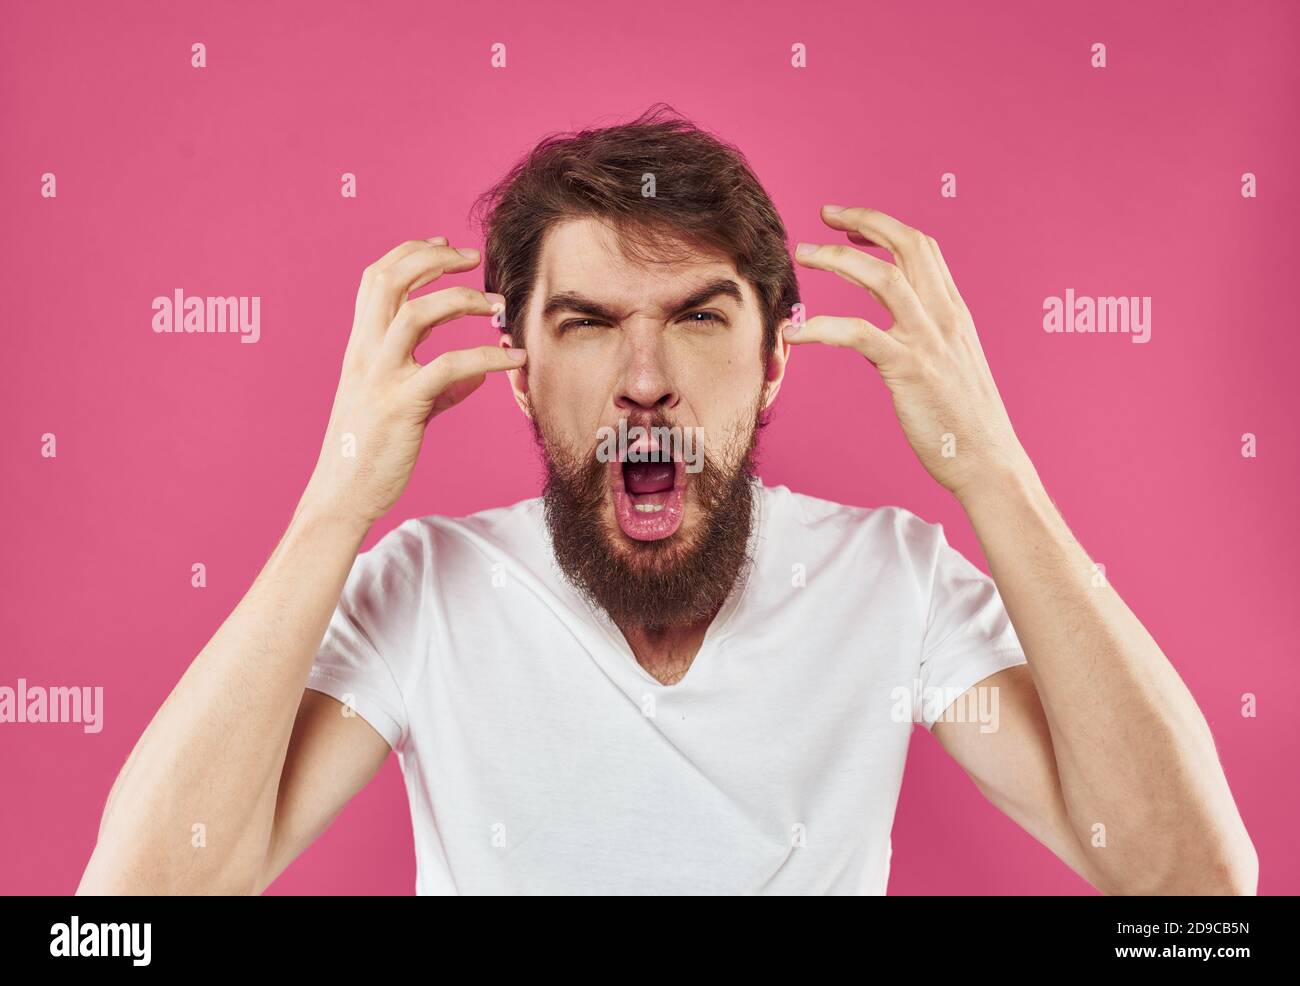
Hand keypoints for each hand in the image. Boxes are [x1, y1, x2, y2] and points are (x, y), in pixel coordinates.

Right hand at [301, 236, 523, 526]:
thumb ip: (436, 388)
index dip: (409, 254)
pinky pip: (450, 367)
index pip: (375, 280)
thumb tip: (474, 377)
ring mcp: (380, 377)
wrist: (342, 497)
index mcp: (359, 349)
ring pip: (417, 312)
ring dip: (463, 299)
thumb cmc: (370, 455)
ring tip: (497, 305)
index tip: (443, 246)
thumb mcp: (401, 411)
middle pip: (390, 280)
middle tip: (471, 257)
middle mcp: (364, 354)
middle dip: (433, 258)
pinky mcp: (402, 406)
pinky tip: (514, 360)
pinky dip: (488, 357)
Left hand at [788, 205, 1032, 502]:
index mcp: (955, 312)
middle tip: (823, 215)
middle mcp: (945, 316)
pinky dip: (821, 326)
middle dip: (862, 221)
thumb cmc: (965, 422)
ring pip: (882, 276)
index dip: (885, 227)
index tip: (850, 224)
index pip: (923, 248)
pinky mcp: (909, 369)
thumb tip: (894, 330)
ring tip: (803, 255)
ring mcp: (928, 340)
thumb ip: (928, 337)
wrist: (989, 462)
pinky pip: (858, 334)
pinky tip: (796, 332)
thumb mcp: (952, 365)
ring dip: (837, 259)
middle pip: (906, 245)